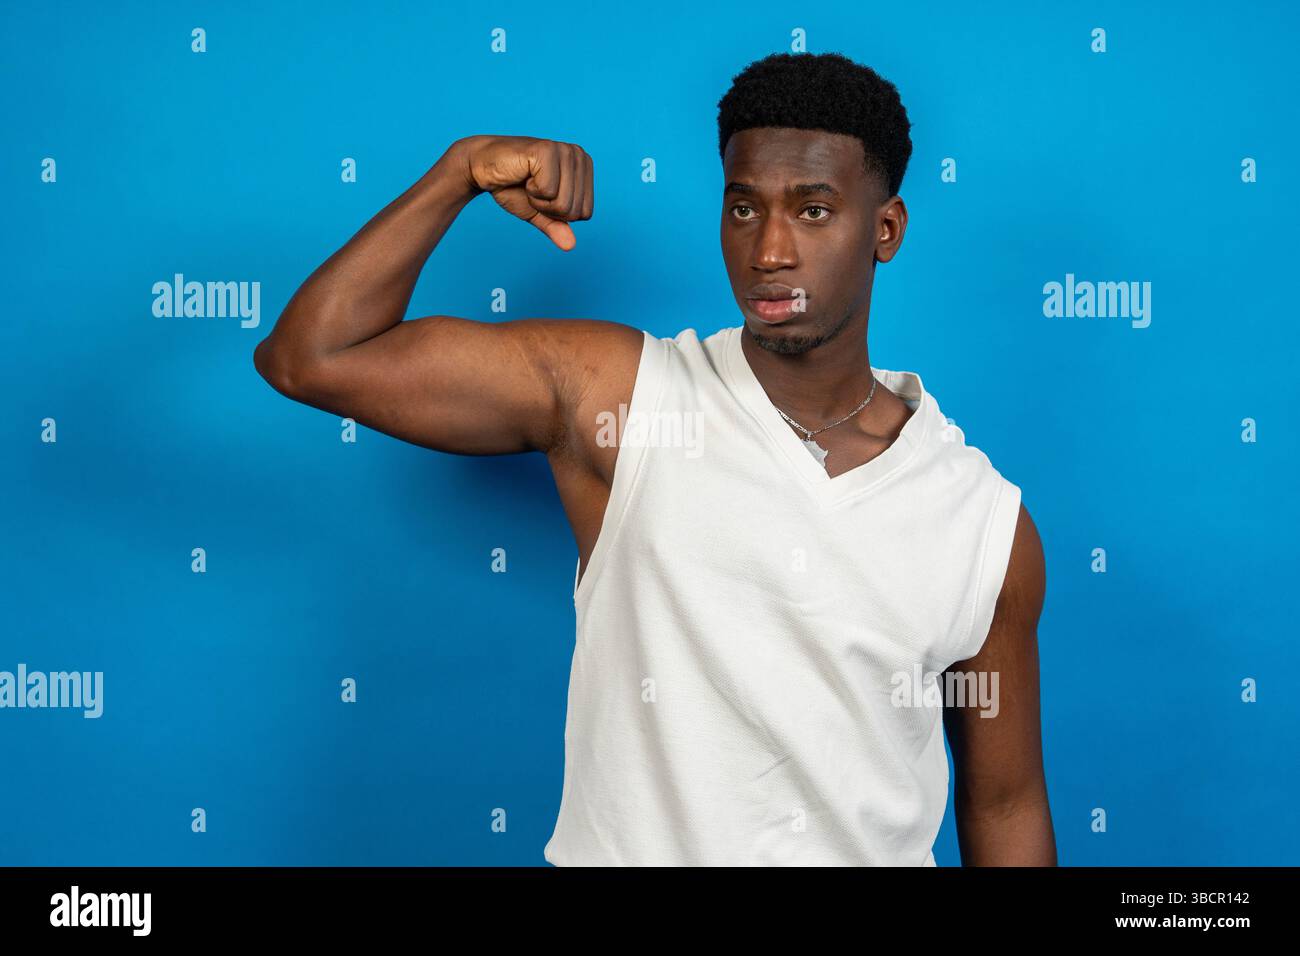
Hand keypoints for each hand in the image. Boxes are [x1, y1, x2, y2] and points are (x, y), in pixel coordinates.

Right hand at [455, 135, 592, 250]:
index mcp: (584, 167)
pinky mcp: (547, 150)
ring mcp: (565, 150)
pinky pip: (549, 192)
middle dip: (548, 208)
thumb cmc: (512, 186)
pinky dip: (532, 192)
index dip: (558, 214)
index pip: (585, 213)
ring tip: (528, 182)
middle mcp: (579, 155)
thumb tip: (571, 246)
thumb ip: (557, 226)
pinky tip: (523, 175)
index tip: (541, 195)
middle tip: (531, 189)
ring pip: (564, 203)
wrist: (481, 168)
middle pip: (575, 210)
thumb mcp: (538, 212)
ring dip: (539, 201)